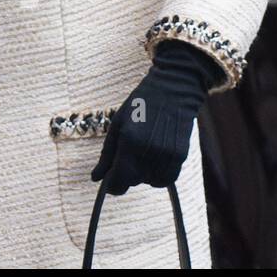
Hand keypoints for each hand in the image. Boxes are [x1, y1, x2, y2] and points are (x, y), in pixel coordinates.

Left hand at [91, 40, 224, 194]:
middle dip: (125, 175)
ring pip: (150, 182)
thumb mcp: (117, 124)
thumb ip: (107, 153)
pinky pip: (167, 179)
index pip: (120, 178)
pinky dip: (157, 176)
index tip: (107, 185)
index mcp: (130, 141)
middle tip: (124, 157)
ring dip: (142, 175)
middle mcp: (150, 151)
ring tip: (140, 154)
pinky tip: (153, 160)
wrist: (172, 91)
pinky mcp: (180, 156)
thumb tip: (95, 178)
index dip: (112, 186)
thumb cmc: (139, 105)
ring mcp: (167, 155)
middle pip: (134, 180)